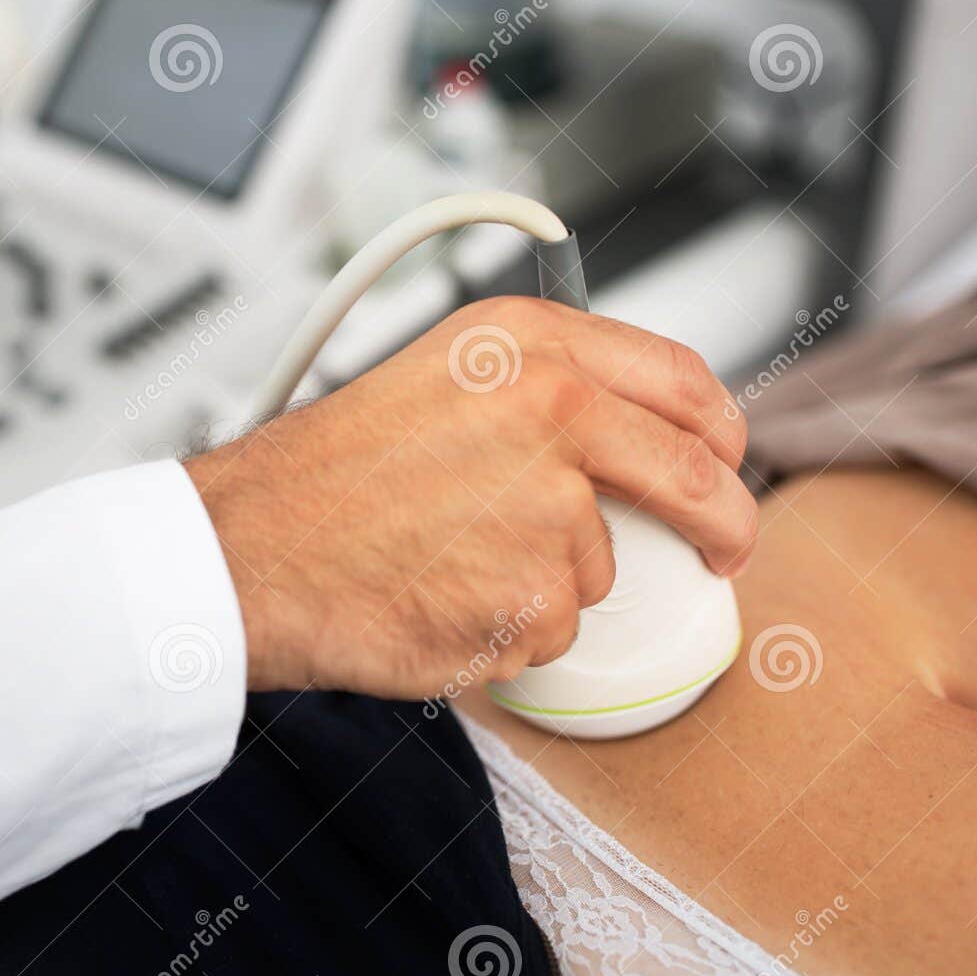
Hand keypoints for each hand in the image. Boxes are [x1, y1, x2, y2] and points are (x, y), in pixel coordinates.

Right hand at [184, 296, 756, 695]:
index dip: (719, 433)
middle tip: (722, 549)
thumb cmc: (326, 477)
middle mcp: (552, 411)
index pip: (683, 383)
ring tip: (454, 561)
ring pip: (604, 567)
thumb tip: (637, 436)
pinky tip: (443, 598)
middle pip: (697, 477)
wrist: (251, 550)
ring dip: (550, 582)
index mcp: (530, 344)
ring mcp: (548, 510)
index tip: (723, 463)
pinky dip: (510, 630)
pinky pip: (554, 630)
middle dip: (725, 525)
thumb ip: (547, 390)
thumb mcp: (442, 380)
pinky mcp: (532, 597)